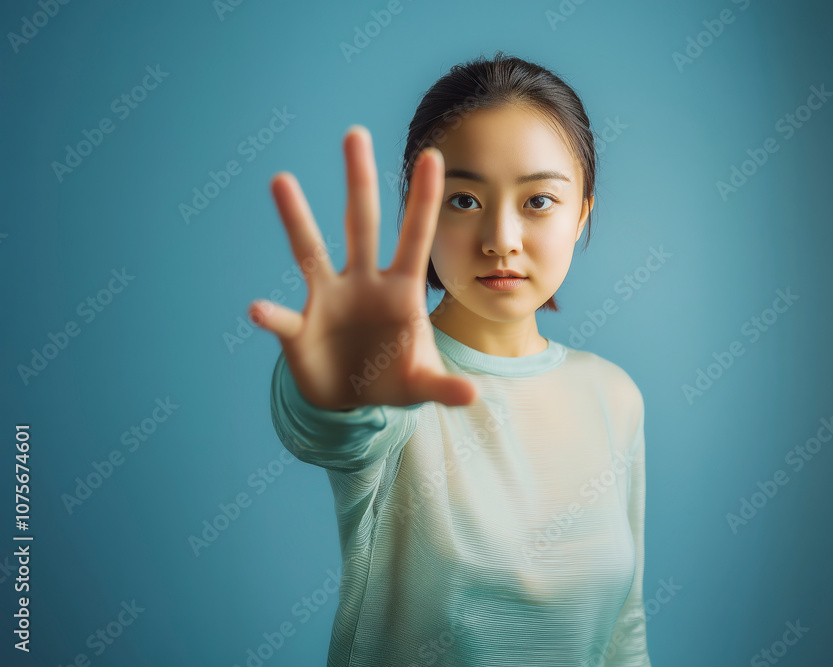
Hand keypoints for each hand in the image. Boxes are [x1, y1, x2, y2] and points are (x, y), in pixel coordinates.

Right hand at [247, 125, 478, 410]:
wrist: (351, 400)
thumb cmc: (393, 378)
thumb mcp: (421, 385)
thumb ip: (444, 388)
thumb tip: (473, 398)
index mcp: (400, 290)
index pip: (415, 237)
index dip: (424, 200)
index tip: (433, 155)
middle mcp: (362, 283)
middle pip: (362, 225)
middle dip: (360, 182)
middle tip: (356, 133)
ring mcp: (328, 300)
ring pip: (311, 252)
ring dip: (297, 219)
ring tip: (282, 180)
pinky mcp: (300, 330)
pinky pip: (283, 319)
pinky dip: (272, 315)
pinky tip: (259, 310)